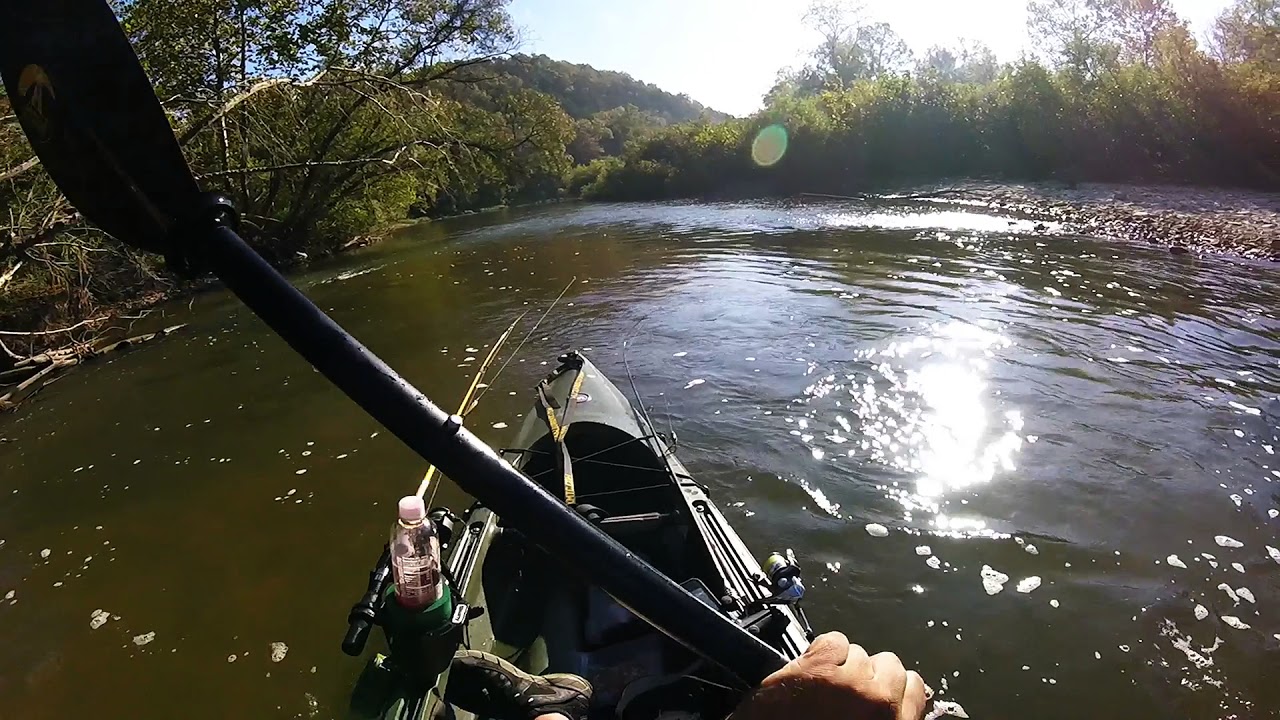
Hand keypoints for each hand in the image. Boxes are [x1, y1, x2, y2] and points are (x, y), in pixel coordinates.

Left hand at [731, 631, 928, 719]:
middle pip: (890, 664)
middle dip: (869, 673)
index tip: (880, 691)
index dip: (894, 687)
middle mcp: (878, 703)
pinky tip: (810, 669)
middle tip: (847, 689)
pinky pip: (834, 640)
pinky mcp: (818, 667)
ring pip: (859, 652)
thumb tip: (891, 701)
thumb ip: (883, 717)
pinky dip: (822, 651)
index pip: (914, 687)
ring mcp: (848, 683)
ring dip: (843, 665)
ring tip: (823, 685)